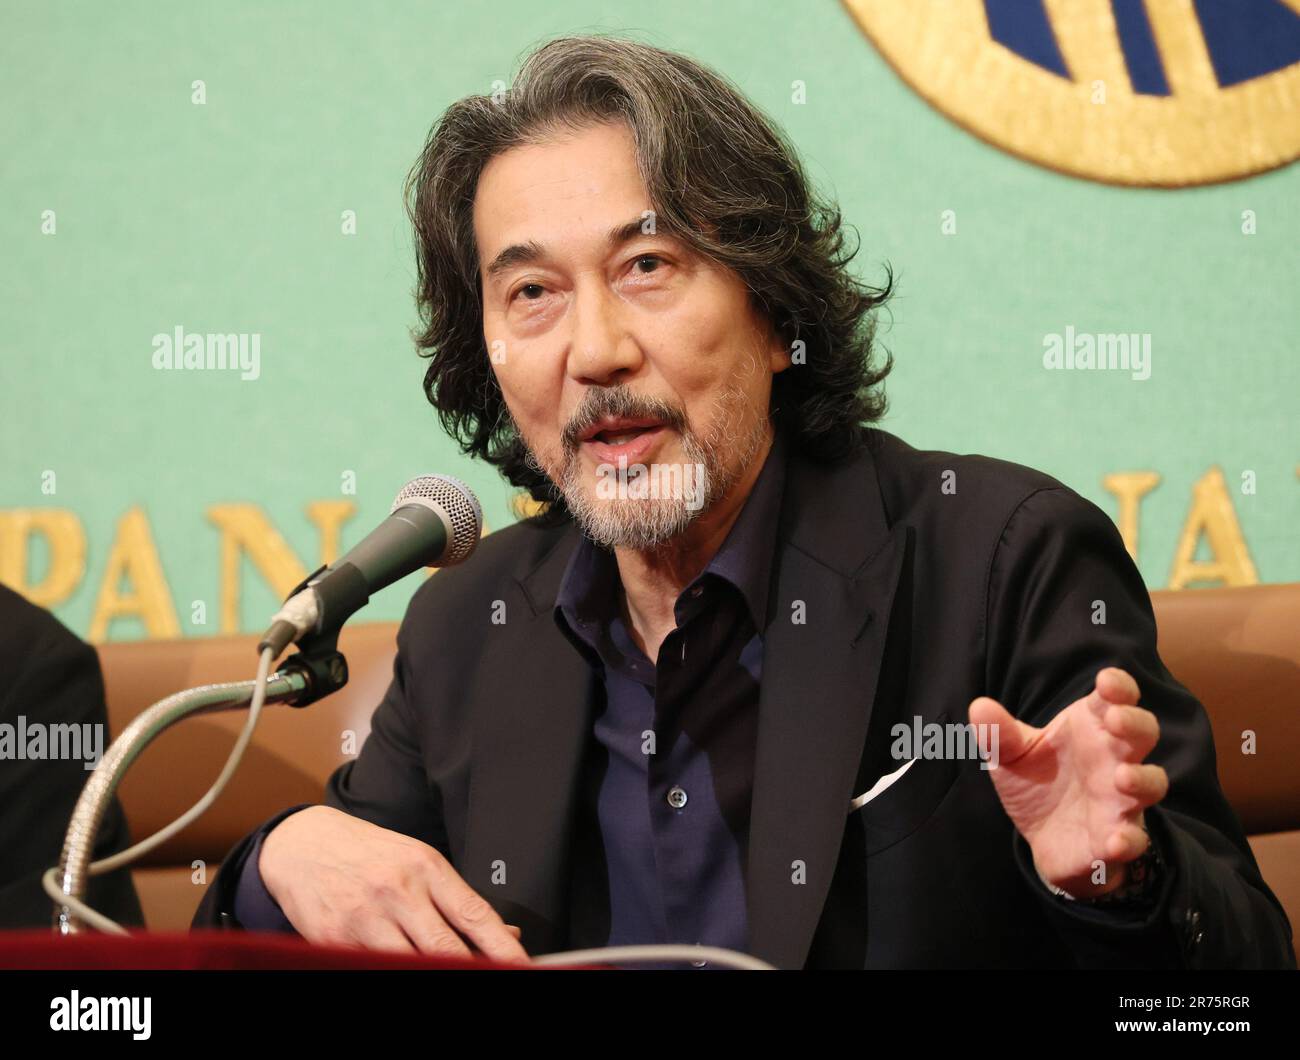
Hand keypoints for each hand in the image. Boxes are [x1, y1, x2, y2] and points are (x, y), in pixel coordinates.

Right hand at [259, 805, 529, 962]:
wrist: (303, 845)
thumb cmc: (370, 854)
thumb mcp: (418, 862)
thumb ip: (456, 900)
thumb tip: (504, 934)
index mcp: (426, 868)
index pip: (474, 915)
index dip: (502, 948)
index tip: (522, 967)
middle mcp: (397, 891)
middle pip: (444, 949)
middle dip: (471, 969)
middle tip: (491, 977)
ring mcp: (364, 919)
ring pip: (407, 963)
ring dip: (430, 971)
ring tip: (444, 970)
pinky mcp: (333, 939)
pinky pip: (370, 966)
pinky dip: (388, 969)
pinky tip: (398, 963)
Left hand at [969, 667, 1168, 898]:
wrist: (1042, 838)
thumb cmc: (1037, 783)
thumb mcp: (1010, 756)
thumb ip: (999, 734)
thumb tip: (979, 707)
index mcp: (1091, 728)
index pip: (1115, 698)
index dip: (1118, 686)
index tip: (1105, 681)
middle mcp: (1114, 758)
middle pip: (1143, 732)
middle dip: (1135, 723)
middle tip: (1114, 719)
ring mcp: (1121, 798)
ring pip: (1152, 782)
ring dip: (1142, 779)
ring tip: (1121, 777)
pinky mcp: (1119, 836)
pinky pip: (1136, 838)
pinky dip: (1130, 839)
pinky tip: (1115, 842)